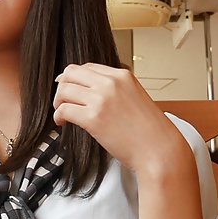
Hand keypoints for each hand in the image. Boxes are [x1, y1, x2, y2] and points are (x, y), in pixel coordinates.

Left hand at [53, 63, 190, 177]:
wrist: (160, 151)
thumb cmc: (151, 131)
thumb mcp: (136, 98)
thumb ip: (116, 91)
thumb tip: (92, 92)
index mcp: (122, 75)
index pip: (88, 67)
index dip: (74, 78)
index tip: (69, 88)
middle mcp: (111, 83)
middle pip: (71, 73)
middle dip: (62, 86)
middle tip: (61, 99)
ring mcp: (101, 99)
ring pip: (64, 90)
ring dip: (58, 102)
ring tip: (61, 112)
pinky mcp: (94, 118)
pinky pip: (64, 110)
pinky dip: (58, 116)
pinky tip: (62, 123)